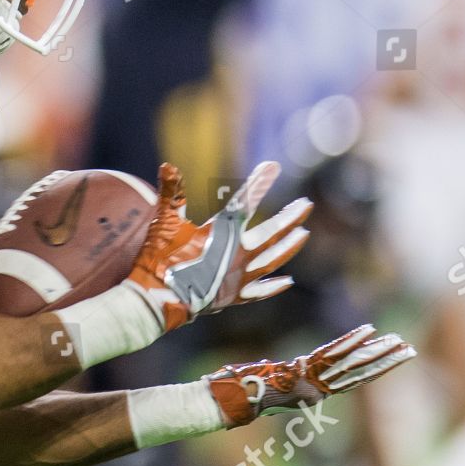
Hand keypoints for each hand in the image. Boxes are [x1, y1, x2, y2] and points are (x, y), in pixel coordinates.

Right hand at [126, 162, 310, 330]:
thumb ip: (172, 193)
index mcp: (222, 232)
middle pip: (271, 233)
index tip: (274, 167)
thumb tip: (168, 166)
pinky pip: (260, 291)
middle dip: (290, 218)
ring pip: (272, 259)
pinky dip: (274, 286)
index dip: (259, 183)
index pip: (245, 201)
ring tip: (304, 235)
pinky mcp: (233, 295)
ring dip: (289, 246)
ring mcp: (238, 276)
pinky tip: (288, 281)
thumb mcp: (165, 222)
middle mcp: (238, 254)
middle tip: (306, 205)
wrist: (158, 299)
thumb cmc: (160, 258)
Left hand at [204, 324, 416, 426]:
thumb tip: (284, 369)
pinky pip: (331, 355)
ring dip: (378, 354)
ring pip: (352, 366)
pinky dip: (351, 342)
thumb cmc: (238, 394)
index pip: (349, 380)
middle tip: (410, 350)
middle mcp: (316, 389)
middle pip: (358, 374)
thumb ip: (278, 378)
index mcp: (311, 392)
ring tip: (401, 343)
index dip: (373, 370)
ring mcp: (312, 381)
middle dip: (385, 362)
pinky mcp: (303, 372)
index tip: (392, 359)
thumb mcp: (265, 384)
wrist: (225, 403)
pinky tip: (370, 331)